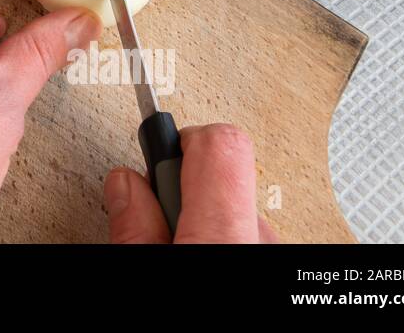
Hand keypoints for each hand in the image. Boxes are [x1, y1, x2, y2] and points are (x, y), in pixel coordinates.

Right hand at [105, 123, 279, 242]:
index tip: (155, 148)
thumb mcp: (140, 264)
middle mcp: (261, 237)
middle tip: (156, 219)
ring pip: (233, 207)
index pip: (218, 142)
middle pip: (220, 175)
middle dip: (181, 188)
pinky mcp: (277, 255)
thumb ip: (133, 227)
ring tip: (175, 242)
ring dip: (201, 218)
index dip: (179, 139)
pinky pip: (248, 230)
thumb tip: (126, 183)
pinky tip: (198, 252)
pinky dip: (222, 235)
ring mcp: (271, 247)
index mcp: (224, 234)